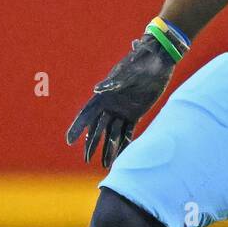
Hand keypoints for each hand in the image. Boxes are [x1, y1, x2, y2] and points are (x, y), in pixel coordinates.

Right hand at [66, 34, 174, 168]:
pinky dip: (124, 144)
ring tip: (104, 165)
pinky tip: (121, 156)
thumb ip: (114, 82)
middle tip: (86, 160)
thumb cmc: (141, 63)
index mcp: (104, 96)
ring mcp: (122, 111)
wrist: (158, 61)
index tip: (69, 141)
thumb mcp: (128, 73)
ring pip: (112, 133)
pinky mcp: (135, 114)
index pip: (86, 114)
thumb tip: (96, 90)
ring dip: (108, 148)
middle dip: (91, 144)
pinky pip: (127, 132)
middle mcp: (110, 105)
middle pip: (97, 128)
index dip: (77, 127)